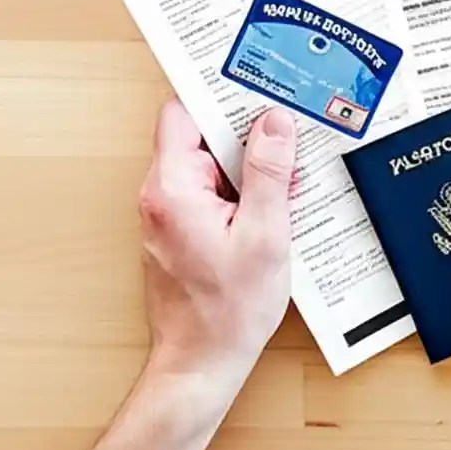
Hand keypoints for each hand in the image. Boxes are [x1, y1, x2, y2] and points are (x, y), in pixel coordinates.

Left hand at [137, 100, 297, 378]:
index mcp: (172, 189)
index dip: (219, 96)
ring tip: (289, 173)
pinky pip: (212, 194)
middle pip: (201, 138)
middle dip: (246, 134)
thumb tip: (276, 122)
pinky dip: (242, 193)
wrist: (202, 363)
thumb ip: (269, 173)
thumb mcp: (264, 235)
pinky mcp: (182, 232)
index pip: (182, 114)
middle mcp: (161, 196)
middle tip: (288, 128)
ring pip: (210, 167)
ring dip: (249, 168)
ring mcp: (169, 215)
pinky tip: (276, 206)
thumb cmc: (227, 310)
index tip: (255, 86)